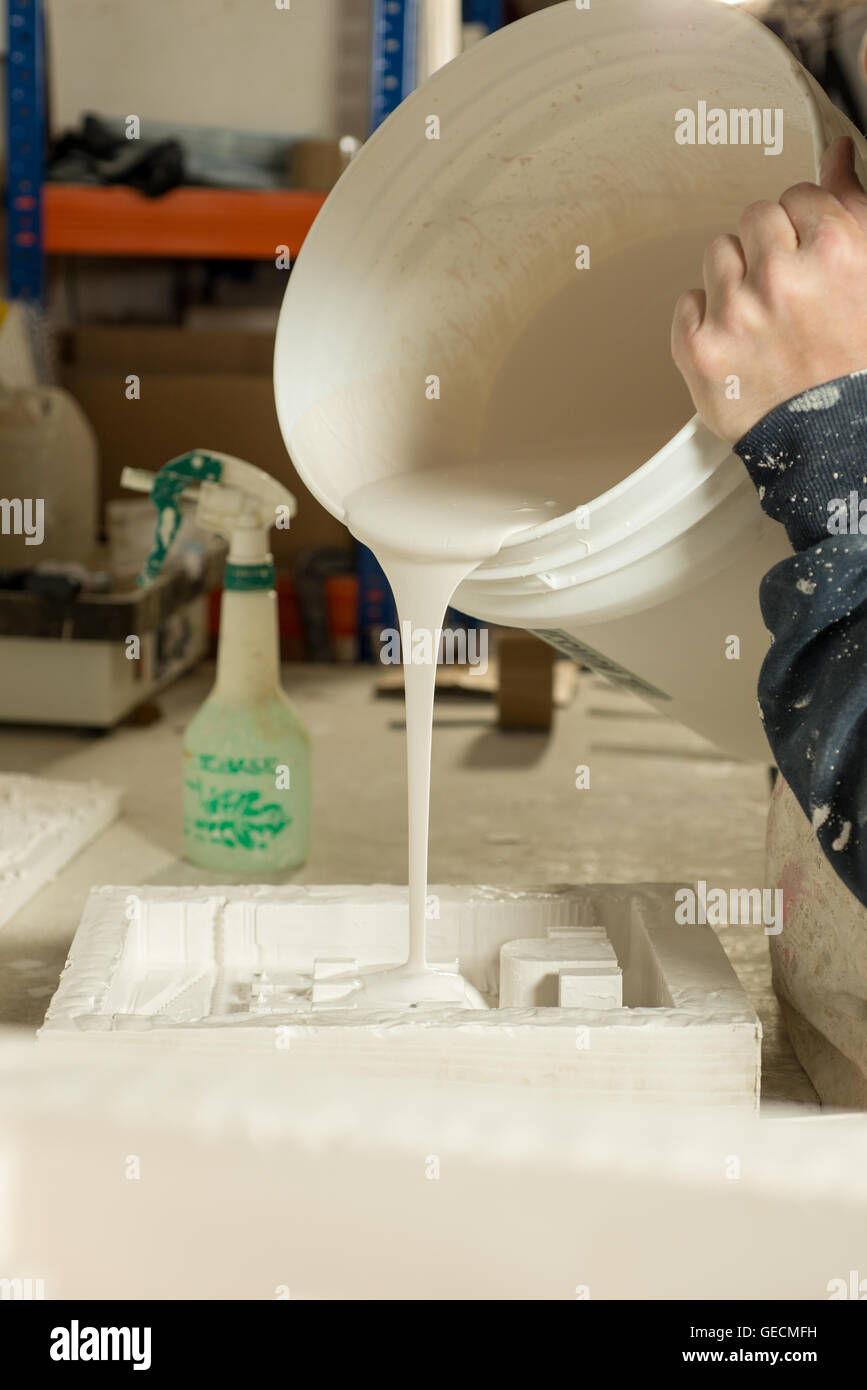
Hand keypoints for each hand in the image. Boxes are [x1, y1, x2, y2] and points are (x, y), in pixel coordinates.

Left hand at [671, 136, 866, 443]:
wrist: (835, 440)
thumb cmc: (857, 361)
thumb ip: (853, 205)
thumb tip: (838, 152)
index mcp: (834, 251)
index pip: (798, 196)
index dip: (804, 228)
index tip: (809, 258)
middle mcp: (781, 279)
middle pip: (753, 218)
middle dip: (768, 247)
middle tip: (786, 290)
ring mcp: (735, 315)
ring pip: (717, 255)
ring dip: (736, 278)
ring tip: (763, 317)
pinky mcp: (700, 351)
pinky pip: (686, 303)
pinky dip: (705, 319)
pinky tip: (737, 341)